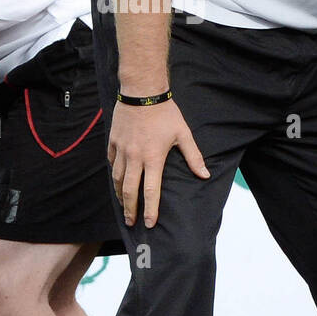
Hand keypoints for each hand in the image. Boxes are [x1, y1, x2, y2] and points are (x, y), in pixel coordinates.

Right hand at [107, 99, 209, 228]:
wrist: (141, 92)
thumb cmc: (165, 113)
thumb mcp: (183, 134)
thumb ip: (194, 157)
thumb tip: (205, 175)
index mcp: (153, 158)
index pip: (151, 190)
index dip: (150, 209)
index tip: (149, 223)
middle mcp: (135, 157)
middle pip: (129, 190)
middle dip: (130, 209)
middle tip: (131, 222)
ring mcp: (121, 150)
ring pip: (117, 178)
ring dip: (120, 195)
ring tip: (123, 206)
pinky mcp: (113, 142)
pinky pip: (111, 163)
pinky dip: (114, 174)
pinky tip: (116, 181)